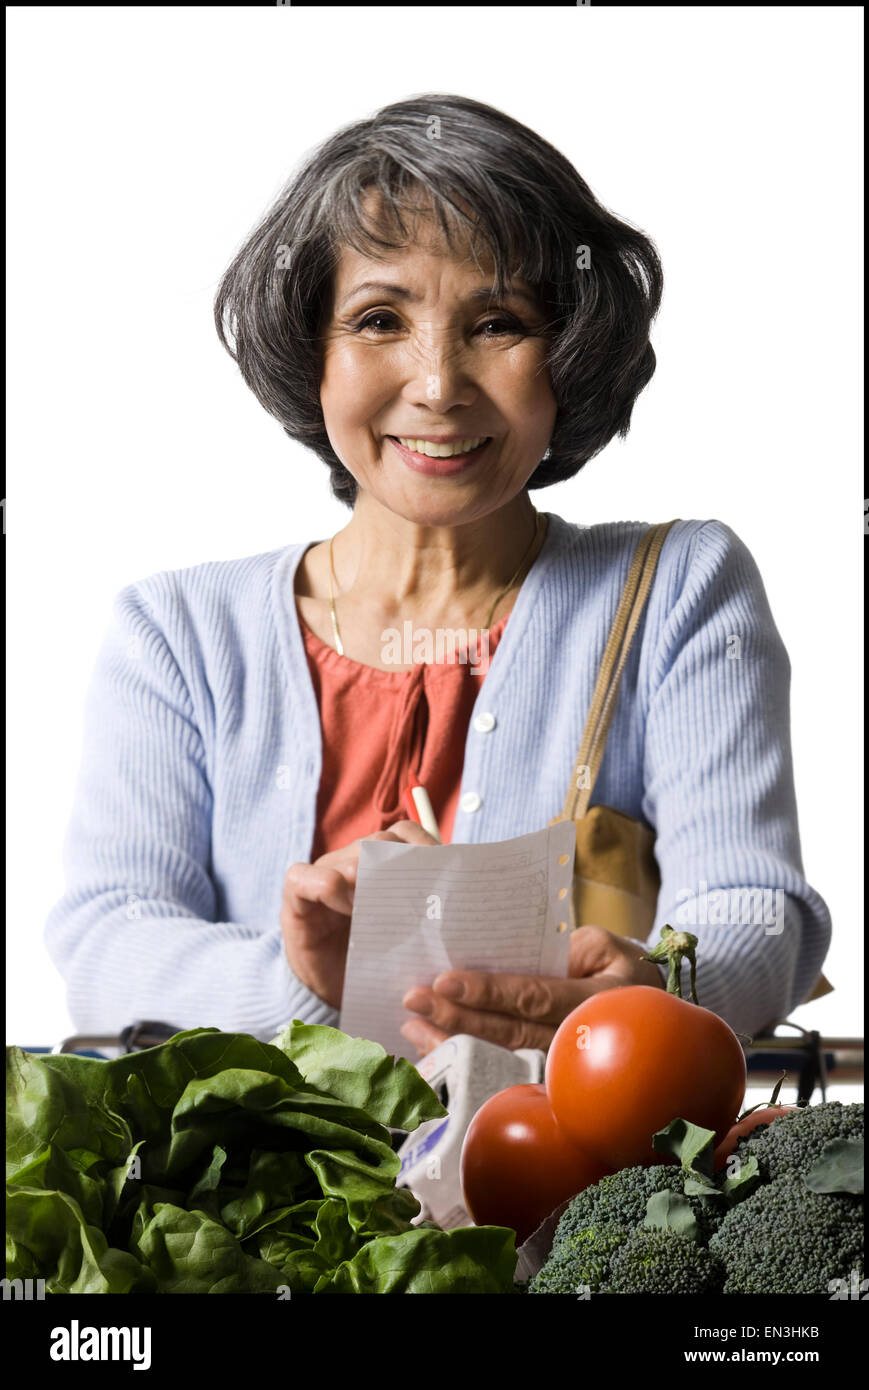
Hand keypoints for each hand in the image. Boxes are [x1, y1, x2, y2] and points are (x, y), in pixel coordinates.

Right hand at [280, 820, 439, 1008]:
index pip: (406, 834)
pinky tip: (347, 908)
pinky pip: (302, 876)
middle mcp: (351, 862)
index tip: (445, 870)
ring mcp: (322, 875)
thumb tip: (460, 895)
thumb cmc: (373, 961)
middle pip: (380, 842)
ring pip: (349, 854)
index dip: (425, 845)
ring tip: (382, 902)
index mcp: (381, 865)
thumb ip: (424, 910)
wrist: (328, 993)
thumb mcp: (406, 935)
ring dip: (369, 874)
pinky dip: (327, 885)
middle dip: (402, 864)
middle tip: (417, 893)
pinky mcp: (295, 896)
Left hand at [400, 925, 664, 1056]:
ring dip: (452, 1042)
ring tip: (413, 1027)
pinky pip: (501, 1065)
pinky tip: (431, 1048)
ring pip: (500, 1054)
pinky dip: (464, 1057)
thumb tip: (516, 957)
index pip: (531, 997)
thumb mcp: (605, 946)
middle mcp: (574, 1037)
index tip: (445, 983)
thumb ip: (566, 950)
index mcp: (591, 1000)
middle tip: (415, 1002)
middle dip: (456, 1019)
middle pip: (507, 1032)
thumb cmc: (620, 968)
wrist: (649, 1010)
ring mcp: (559, 1061)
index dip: (487, 992)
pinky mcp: (544, 1070)